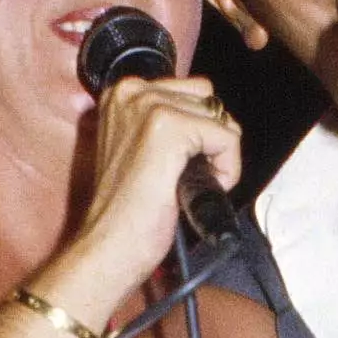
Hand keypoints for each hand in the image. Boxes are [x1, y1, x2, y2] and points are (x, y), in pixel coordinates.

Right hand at [50, 76, 241, 316]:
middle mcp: (131, 91)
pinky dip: (228, 169)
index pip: (190, 91)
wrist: (108, 246)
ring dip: (220, 155)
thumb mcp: (139, 149)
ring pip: (220, 118)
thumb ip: (165, 125)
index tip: (181, 165)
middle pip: (208, 100)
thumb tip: (213, 118)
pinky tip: (199, 190)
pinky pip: (226, 138)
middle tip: (189, 177)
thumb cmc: (124, 211)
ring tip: (191, 185)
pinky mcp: (168, 128)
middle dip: (211, 140)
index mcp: (121, 93)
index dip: (199, 132)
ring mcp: (148, 106)